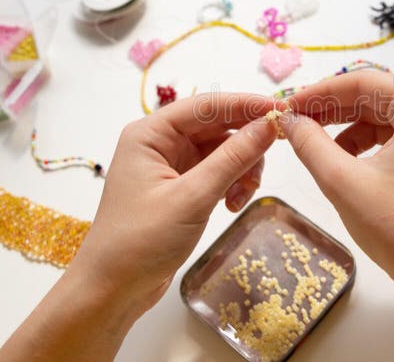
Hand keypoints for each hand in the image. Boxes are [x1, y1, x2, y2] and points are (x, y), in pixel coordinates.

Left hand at [0, 93, 281, 360]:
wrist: (111, 290)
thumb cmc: (140, 242)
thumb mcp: (192, 197)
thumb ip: (233, 158)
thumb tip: (268, 124)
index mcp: (150, 134)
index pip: (207, 105)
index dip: (246, 104)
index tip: (282, 110)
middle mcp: (160, 143)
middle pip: (217, 126)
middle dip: (246, 142)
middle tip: (273, 156)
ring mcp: (170, 166)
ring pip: (222, 151)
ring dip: (240, 168)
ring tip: (241, 196)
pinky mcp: (180, 188)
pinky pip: (217, 172)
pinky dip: (231, 184)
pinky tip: (231, 205)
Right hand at [278, 71, 393, 288]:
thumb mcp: (344, 182)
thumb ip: (310, 144)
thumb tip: (289, 119)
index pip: (362, 82)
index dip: (318, 92)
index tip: (286, 105)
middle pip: (375, 94)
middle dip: (332, 109)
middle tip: (293, 122)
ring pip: (385, 114)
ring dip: (348, 126)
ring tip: (313, 145)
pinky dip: (368, 142)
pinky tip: (344, 159)